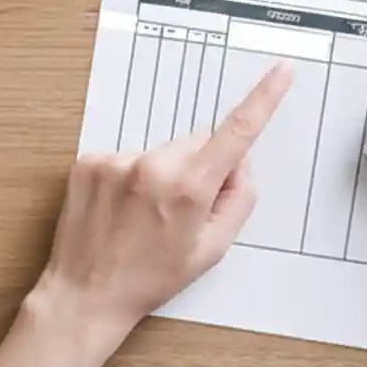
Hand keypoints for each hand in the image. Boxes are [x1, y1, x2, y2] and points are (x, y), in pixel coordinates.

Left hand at [33, 61, 293, 338]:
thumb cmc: (150, 279)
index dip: (264, 98)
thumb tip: (242, 164)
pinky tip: (118, 210)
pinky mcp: (89, 161)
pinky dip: (128, 178)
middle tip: (179, 211)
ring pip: (160, 152)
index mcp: (189, 190)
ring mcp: (116, 161)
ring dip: (159, 175)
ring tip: (141, 217)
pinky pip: (126, 157)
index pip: (236, 133)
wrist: (85, 295)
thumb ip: (238, 201)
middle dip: (198, 168)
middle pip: (196, 144)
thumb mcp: (211, 250)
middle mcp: (152, 167)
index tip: (281, 71)